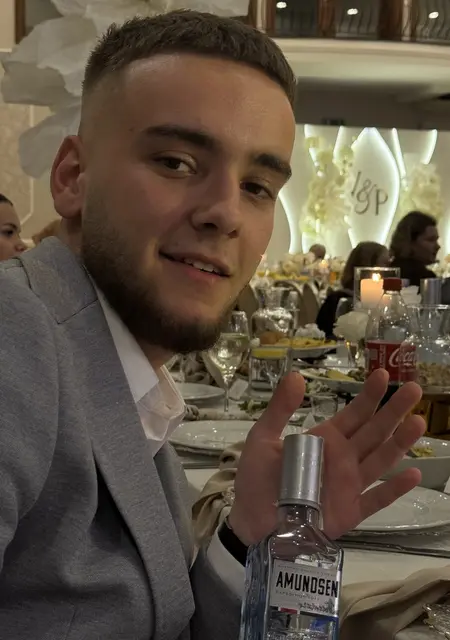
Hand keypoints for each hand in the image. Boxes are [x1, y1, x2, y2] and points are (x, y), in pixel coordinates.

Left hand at [228, 370, 424, 544]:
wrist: (250, 521)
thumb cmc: (256, 478)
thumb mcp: (262, 437)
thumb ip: (280, 409)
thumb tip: (296, 376)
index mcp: (325, 439)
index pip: (354, 413)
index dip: (369, 395)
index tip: (384, 374)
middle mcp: (343, 458)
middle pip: (374, 431)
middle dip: (394, 410)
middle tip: (414, 389)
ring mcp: (349, 485)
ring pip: (381, 460)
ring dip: (399, 442)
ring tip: (418, 422)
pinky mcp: (350, 512)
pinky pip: (376, 499)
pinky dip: (394, 488)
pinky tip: (412, 474)